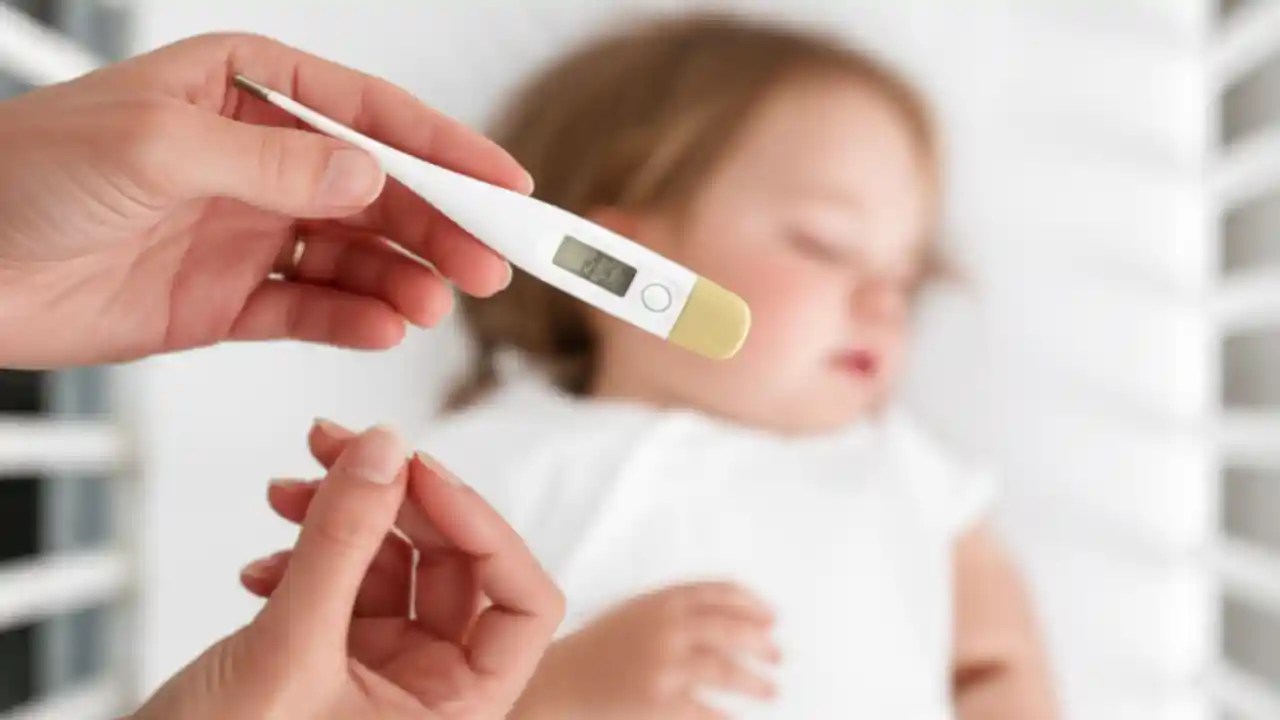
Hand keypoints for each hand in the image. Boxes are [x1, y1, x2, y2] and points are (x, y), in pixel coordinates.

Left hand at [0, 33, 529, 368]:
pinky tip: (384, 328)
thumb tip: (369, 177)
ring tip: (435, 304)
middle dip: (439, 227)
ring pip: (354, 255)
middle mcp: (258, 158)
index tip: (509, 186)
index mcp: (245, 90)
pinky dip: (351, 320)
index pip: (369, 116)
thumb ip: (272, 164)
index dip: (446, 151)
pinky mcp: (228, 300)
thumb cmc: (23, 174)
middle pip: (377, 193)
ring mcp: (248, 231)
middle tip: (491, 265)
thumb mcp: (156, 145)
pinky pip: (310, 309)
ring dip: (402, 279)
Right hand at [135, 424, 563, 718]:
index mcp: (457, 713)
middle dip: (396, 500)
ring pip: (394, 563)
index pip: (524, 606)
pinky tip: (257, 564)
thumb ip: (340, 544)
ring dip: (341, 516)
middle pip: (454, 566)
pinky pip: (344, 582)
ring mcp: (383, 673)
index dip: (486, 529)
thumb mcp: (288, 651)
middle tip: (338, 447)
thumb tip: (385, 446)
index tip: (418, 471)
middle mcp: (432, 692)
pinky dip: (305, 556)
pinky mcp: (333, 657)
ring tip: (283, 490)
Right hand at [514, 582, 779, 719]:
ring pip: (726, 670)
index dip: (754, 604)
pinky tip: (733, 718)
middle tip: (778, 655)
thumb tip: (739, 613)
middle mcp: (667, 626)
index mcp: (663, 599)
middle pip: (732, 628)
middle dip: (762, 643)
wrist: (560, 679)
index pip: (722, 591)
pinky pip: (706, 709)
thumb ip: (680, 606)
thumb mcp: (639, 610)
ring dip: (755, 682)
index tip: (773, 618)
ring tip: (771, 690)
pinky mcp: (659, 699)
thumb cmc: (600, 646)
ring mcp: (665, 663)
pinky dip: (724, 715)